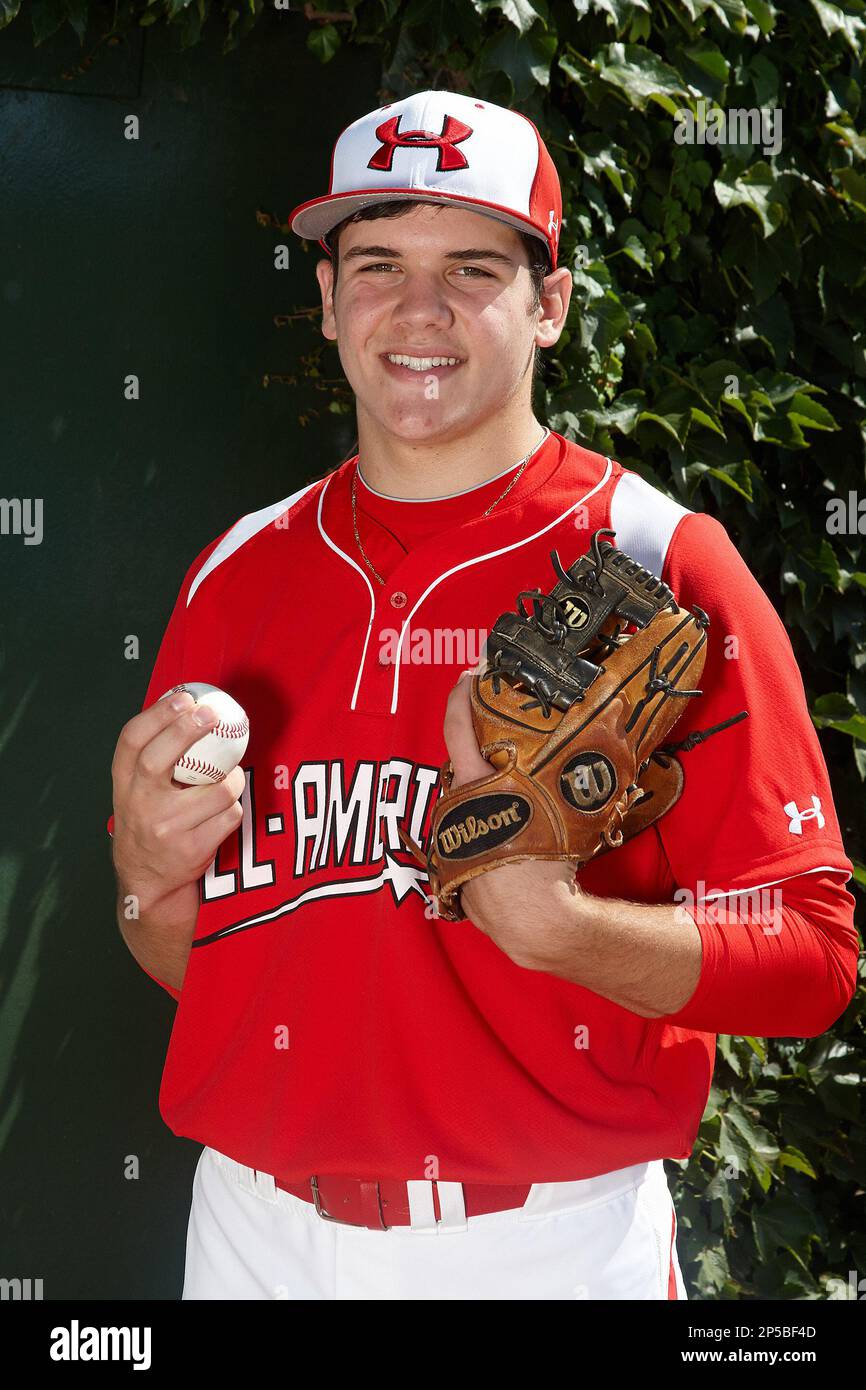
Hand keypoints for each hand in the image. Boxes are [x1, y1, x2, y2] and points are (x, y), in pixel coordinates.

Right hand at [111, 691, 245, 914]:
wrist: (147, 881)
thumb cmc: (149, 821)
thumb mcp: (135, 791)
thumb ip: (153, 757)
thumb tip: (189, 706)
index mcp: (124, 783)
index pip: (131, 741)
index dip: (157, 715)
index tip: (183, 697)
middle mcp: (139, 804)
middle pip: (158, 758)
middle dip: (186, 730)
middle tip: (211, 714)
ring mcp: (164, 828)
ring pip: (216, 790)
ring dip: (233, 779)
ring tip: (230, 777)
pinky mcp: (191, 849)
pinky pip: (230, 815)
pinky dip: (235, 808)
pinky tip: (225, 810)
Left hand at [442, 671, 583, 974]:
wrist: (533, 924)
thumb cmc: (552, 867)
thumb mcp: (567, 811)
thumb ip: (574, 776)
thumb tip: (611, 739)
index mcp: (478, 787)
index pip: (459, 728)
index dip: (460, 695)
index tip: (469, 675)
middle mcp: (456, 807)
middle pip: (462, 768)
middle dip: (483, 758)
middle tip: (509, 749)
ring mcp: (450, 837)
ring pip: (466, 803)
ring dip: (486, 798)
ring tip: (518, 803)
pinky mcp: (451, 865)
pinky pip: (466, 834)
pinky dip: (483, 830)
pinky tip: (507, 842)